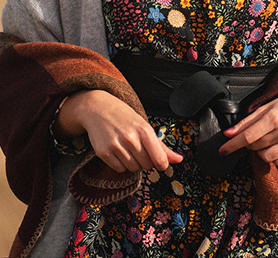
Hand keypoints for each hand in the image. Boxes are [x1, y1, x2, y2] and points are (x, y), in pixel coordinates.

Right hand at [56, 90, 183, 173]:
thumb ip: (161, 146)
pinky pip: (119, 169)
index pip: (159, 159)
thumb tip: (179, 159)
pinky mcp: (103, 152)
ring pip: (133, 168)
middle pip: (147, 165)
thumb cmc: (124, 117)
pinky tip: (116, 150)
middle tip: (137, 147)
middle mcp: (130, 138)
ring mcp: (116, 146)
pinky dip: (120, 163)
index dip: (161, 164)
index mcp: (144, 130)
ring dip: (132, 162)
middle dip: (144, 160)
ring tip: (126, 147)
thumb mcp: (144, 126)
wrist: (97, 108)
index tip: (159, 162)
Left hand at [216, 81, 277, 166]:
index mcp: (273, 117)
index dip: (232, 145)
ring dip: (260, 151)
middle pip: (255, 147)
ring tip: (267, 139)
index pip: (247, 136)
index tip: (222, 150)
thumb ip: (247, 122)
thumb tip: (228, 134)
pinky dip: (274, 157)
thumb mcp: (266, 107)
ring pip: (266, 157)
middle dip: (249, 143)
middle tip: (256, 133)